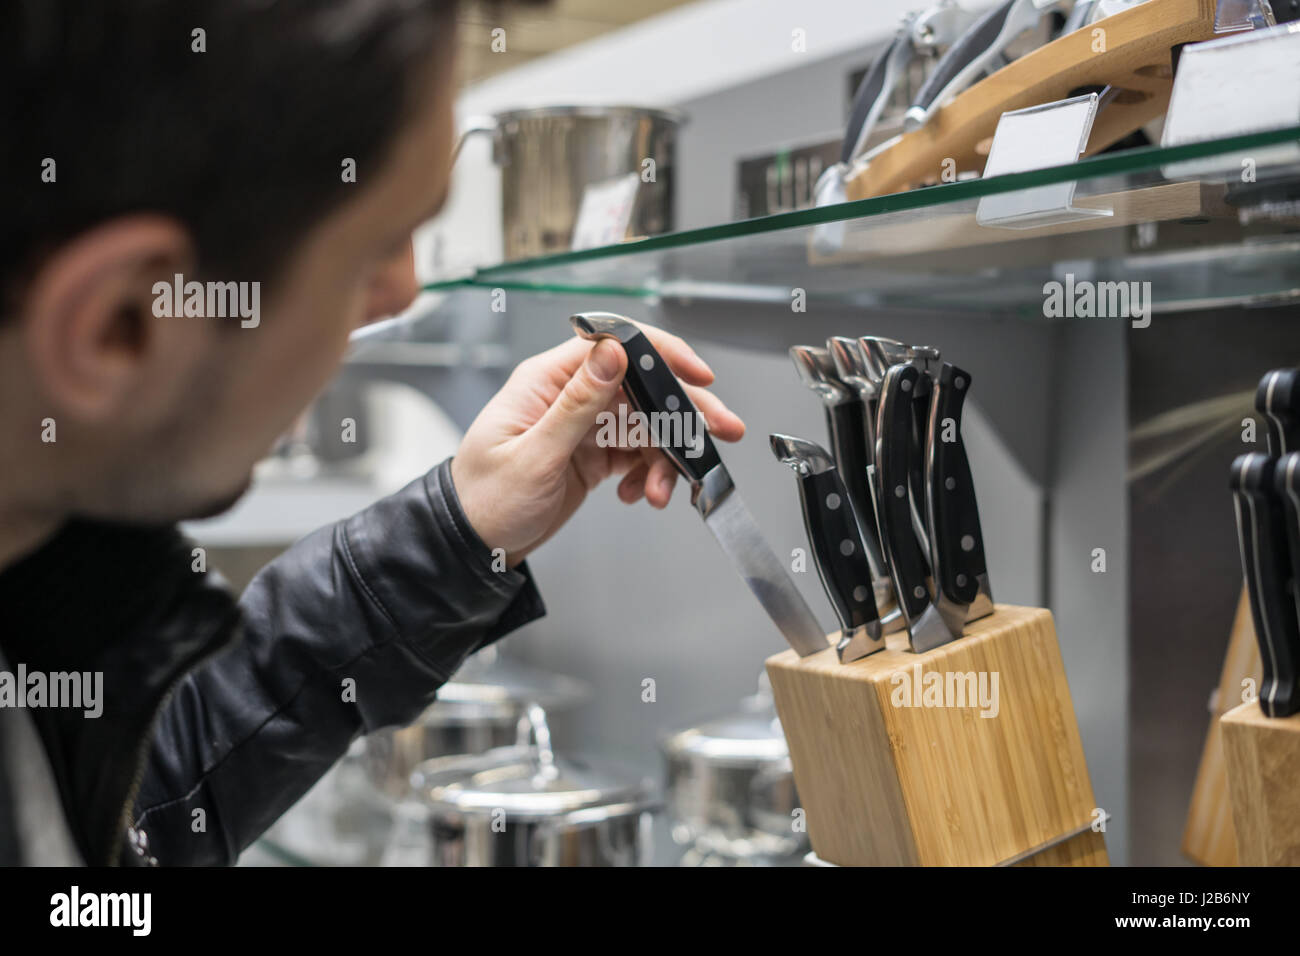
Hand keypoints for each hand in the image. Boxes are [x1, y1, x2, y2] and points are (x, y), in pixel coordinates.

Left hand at [450, 321, 744, 565]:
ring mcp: (584, 425)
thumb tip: (612, 353)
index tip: (696, 376)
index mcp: (546, 381)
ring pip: (646, 425)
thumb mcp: (533, 455)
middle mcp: (569, 396)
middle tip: (721, 430)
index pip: (613, 345)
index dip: (660, 355)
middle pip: (641, 387)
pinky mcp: (593, 453)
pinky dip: (649, 474)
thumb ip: (577, 405)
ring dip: (665, 456)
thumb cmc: (484, 500)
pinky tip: (641, 494)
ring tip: (664, 490)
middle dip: (684, 412)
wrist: (473, 545)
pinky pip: (637, 453)